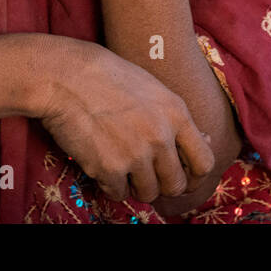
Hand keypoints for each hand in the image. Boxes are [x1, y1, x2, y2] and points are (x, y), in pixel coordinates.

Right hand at [35, 39, 216, 202]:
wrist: (65, 76)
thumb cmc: (107, 76)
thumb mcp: (153, 88)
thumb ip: (176, 118)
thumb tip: (205, 139)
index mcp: (176, 114)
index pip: (204, 162)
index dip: (195, 175)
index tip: (183, 175)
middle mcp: (161, 137)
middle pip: (176, 184)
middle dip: (163, 184)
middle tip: (147, 175)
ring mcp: (136, 154)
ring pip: (148, 193)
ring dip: (136, 185)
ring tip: (122, 167)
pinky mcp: (109, 168)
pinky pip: (119, 194)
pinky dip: (110, 185)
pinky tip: (102, 164)